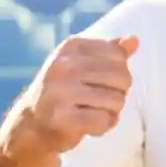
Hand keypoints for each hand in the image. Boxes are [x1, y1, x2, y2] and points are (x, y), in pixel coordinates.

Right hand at [8, 35, 139, 155]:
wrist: (30, 125)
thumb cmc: (64, 92)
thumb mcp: (82, 65)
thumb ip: (109, 52)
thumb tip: (134, 39)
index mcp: (71, 47)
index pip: (119, 56)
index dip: (119, 74)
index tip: (100, 84)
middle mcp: (64, 66)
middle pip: (122, 77)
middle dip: (118, 94)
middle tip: (100, 102)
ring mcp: (61, 92)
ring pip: (116, 100)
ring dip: (111, 112)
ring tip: (94, 113)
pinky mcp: (62, 118)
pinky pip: (103, 121)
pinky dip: (103, 127)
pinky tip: (89, 126)